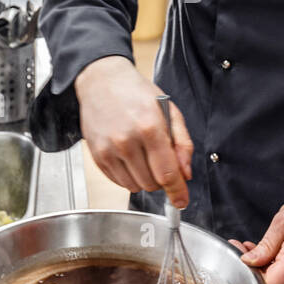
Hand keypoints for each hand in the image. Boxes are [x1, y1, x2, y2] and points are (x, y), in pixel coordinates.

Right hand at [74, 55, 192, 207]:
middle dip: (161, 177)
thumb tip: (186, 173)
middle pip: (152, 184)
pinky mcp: (97, 156)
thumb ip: (182, 144)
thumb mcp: (170, 111)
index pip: (167, 173)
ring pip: (135, 187)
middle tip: (159, 158)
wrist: (102, 82)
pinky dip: (128, 176)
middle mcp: (127, 141)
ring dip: (144, 178)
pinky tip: (129, 156)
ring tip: (142, 154)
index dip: (178, 192)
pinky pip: (118, 182)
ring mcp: (109, 150)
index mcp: (150, 128)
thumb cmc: (137, 94)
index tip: (181, 201)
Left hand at [231, 188, 283, 283]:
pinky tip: (275, 250)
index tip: (241, 258)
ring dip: (265, 265)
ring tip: (259, 245)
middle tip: (244, 246)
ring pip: (279, 280)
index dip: (250, 275)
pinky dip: (278, 265)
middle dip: (254, 267)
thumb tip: (249, 261)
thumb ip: (266, 244)